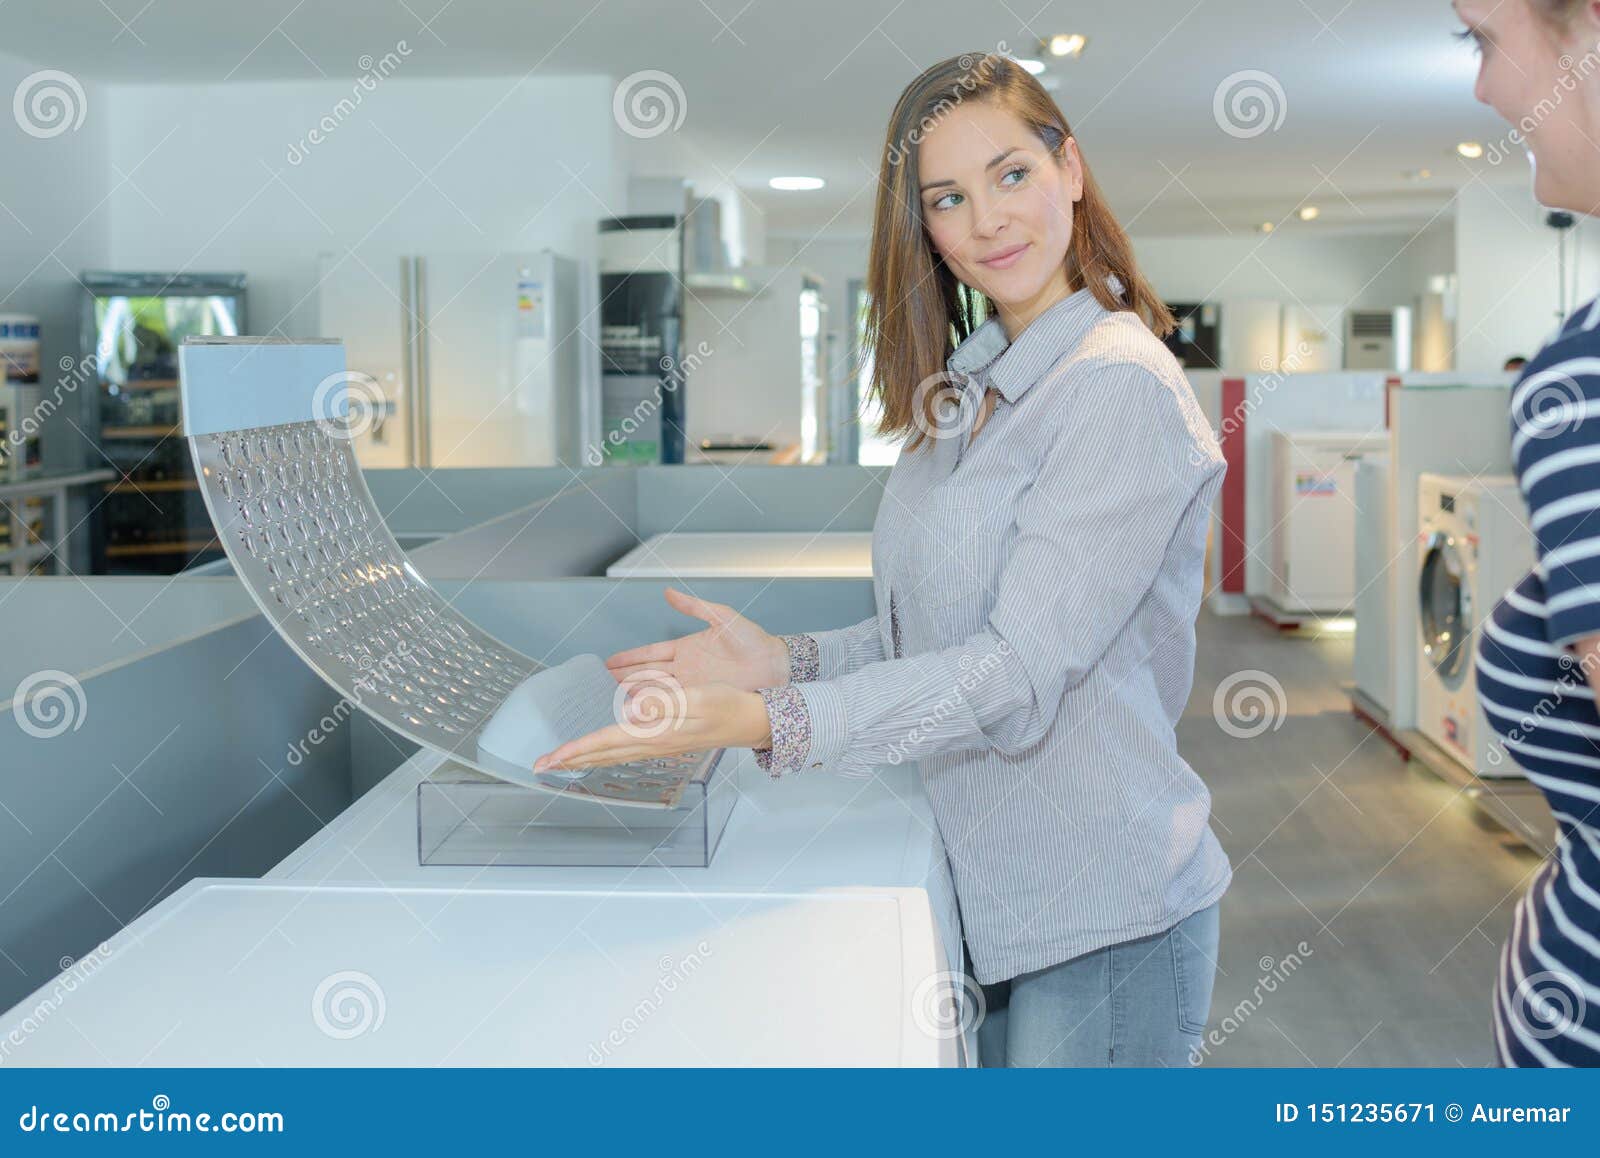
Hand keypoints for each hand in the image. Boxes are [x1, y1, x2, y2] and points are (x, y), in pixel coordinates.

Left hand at [533, 680, 771, 770]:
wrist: (753, 720)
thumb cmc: (729, 705)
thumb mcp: (698, 698)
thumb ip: (664, 703)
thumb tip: (631, 708)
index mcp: (656, 733)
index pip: (605, 742)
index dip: (575, 749)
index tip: (549, 758)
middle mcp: (654, 743)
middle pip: (603, 753)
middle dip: (571, 759)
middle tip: (542, 766)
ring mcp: (661, 744)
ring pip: (613, 754)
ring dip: (586, 758)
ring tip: (564, 761)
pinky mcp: (668, 740)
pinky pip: (627, 750)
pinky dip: (607, 752)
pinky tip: (604, 750)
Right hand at [605, 587, 788, 692]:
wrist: (775, 666)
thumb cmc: (753, 641)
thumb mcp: (722, 618)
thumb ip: (694, 607)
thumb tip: (669, 592)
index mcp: (686, 648)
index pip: (650, 654)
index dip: (629, 658)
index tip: (608, 663)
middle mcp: (685, 669)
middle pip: (647, 674)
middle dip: (623, 679)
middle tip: (600, 685)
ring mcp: (692, 686)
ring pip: (656, 691)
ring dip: (635, 695)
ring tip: (611, 701)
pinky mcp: (701, 700)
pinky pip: (674, 705)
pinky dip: (656, 710)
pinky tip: (639, 715)